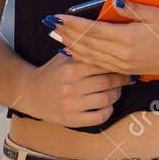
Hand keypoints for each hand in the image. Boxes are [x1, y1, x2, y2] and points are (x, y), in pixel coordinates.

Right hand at [15, 53, 129, 128]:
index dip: (117, 65)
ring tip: (116, 90)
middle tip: (127, 78)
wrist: (31, 94)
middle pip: (108, 82)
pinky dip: (108, 110)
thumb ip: (82, 50)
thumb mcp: (63, 57)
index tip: (124, 65)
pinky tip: (107, 105)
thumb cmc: (52, 73)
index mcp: (71, 68)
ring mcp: (72, 104)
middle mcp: (72, 86)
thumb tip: (106, 40)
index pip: (103, 65)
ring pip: (107, 99)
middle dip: (121, 80)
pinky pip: (99, 117)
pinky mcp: (72, 120)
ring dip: (116, 95)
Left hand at [49, 0, 158, 77]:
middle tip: (50, 26)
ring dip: (71, 46)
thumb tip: (114, 2)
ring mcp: (120, 64)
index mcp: (127, 37)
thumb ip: (132, 9)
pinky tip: (72, 53)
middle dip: (67, 34)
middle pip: (87, 43)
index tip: (58, 17)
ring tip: (56, 38)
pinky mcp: (122, 70)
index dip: (73, 24)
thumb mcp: (155, 15)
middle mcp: (120, 53)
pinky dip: (82, 57)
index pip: (93, 30)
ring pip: (89, 55)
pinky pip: (97, 64)